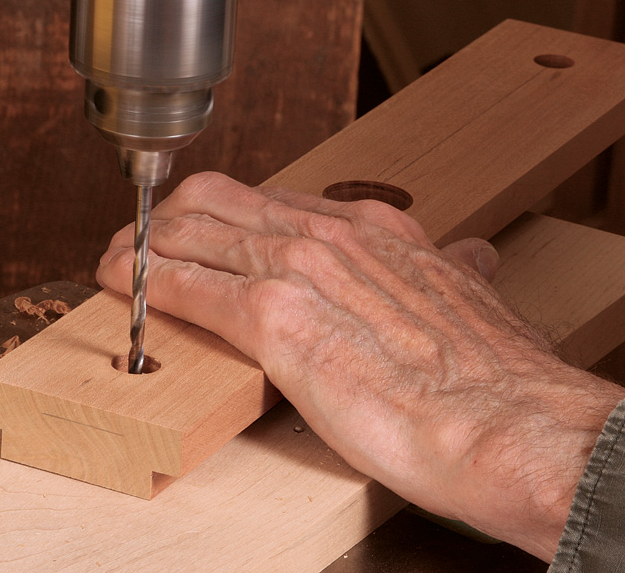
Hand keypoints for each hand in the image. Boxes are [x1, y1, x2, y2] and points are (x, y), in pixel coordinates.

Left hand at [97, 172, 624, 560]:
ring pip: (192, 232)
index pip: (278, 200)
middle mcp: (333, 235)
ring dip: (144, 245)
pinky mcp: (274, 319)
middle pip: (221, 199)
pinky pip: (186, 285)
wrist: (507, 426)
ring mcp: (301, 269)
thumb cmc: (498, 382)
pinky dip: (143, 281)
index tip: (210, 234)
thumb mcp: (481, 304)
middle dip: (172, 216)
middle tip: (145, 243)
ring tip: (117, 263)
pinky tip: (120, 286)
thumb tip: (469, 262)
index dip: (230, 216)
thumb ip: (457, 276)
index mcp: (378, 231)